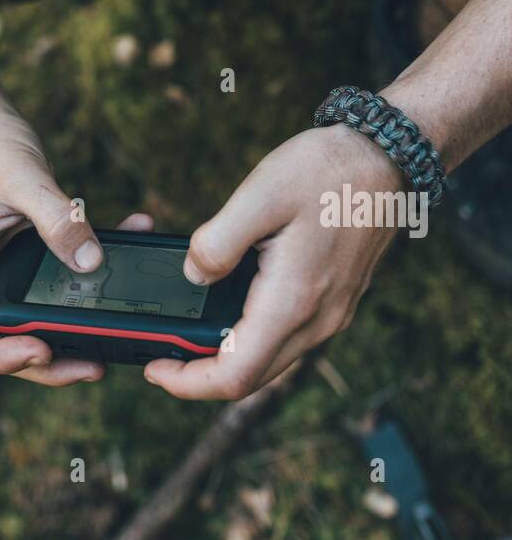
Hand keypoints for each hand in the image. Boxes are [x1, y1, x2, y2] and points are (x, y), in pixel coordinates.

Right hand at [0, 104, 150, 384]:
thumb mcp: (24, 178)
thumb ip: (58, 221)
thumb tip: (92, 263)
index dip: (0, 358)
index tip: (42, 348)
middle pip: (1, 342)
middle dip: (47, 361)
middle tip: (92, 364)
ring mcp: (0, 267)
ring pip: (29, 321)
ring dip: (68, 333)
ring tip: (109, 343)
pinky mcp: (25, 252)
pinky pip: (54, 279)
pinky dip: (89, 273)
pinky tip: (132, 237)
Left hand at [146, 124, 403, 399]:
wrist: (386, 156)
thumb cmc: (325, 170)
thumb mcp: (261, 194)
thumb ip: (218, 242)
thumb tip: (193, 277)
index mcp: (293, 301)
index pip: (236, 374)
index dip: (188, 384)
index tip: (154, 369)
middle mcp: (317, 320)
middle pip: (253, 377)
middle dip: (202, 376)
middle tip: (163, 356)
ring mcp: (331, 314)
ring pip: (271, 360)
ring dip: (228, 359)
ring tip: (188, 337)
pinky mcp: (336, 301)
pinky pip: (288, 339)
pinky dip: (252, 339)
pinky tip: (228, 311)